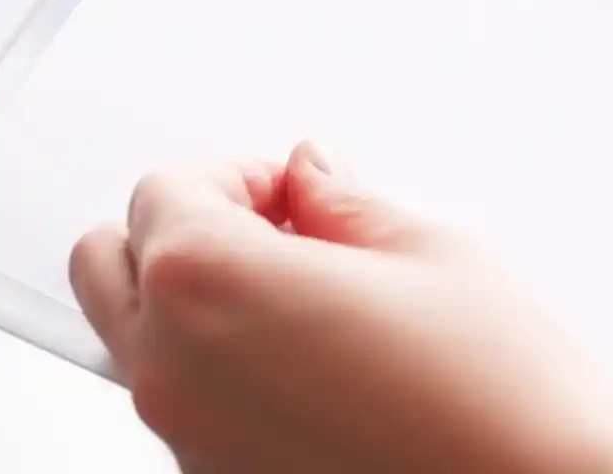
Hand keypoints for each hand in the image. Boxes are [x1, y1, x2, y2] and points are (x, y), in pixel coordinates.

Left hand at [70, 143, 612, 472]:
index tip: (291, 192)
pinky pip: (180, 401)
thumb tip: (306, 173)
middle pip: (110, 260)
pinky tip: (308, 367)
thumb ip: (337, 198)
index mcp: (204, 282)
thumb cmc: (502, 403)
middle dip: (181, 228)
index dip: (236, 175)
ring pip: (136, 335)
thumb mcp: (427, 252)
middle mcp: (170, 368)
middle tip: (275, 235)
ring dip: (190, 298)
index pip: (163, 186)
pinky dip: (213, 366)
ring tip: (300, 303)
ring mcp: (183, 439)